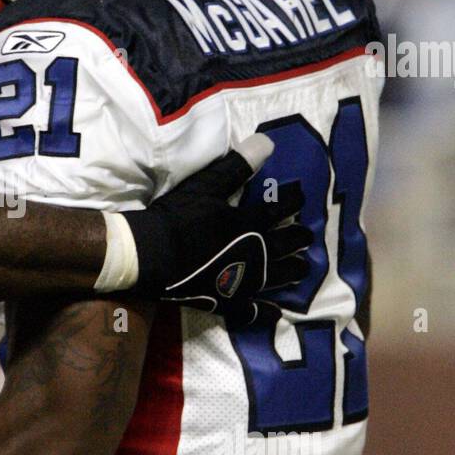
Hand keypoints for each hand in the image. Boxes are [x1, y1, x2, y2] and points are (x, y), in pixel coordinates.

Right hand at [124, 134, 311, 327]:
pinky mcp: (228, 302)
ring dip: (293, 270)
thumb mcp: (207, 185)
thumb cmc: (178, 217)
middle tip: (304, 233)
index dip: (294, 199)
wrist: (150, 256)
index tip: (300, 194)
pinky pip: (254, 311)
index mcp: (253, 223)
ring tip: (301, 267)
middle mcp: (257, 254)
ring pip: (280, 277)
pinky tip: (276, 312)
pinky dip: (267, 311)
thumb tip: (269, 142)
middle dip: (300, 236)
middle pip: (289, 244)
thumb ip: (238, 166)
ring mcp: (245, 282)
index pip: (283, 207)